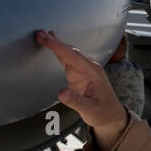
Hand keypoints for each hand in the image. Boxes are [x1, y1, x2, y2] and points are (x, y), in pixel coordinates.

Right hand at [34, 30, 127, 150]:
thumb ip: (76, 101)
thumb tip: (61, 93)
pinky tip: (52, 44)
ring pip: (68, 53)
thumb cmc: (103, 113)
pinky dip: (58, 51)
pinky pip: (67, 59)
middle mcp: (89, 67)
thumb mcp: (90, 110)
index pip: (74, 56)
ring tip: (42, 35)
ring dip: (55, 44)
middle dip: (55, 42)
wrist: (110, 116)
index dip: (59, 47)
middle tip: (39, 33)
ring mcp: (84, 69)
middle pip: (70, 51)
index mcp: (93, 72)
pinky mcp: (78, 74)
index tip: (47, 39)